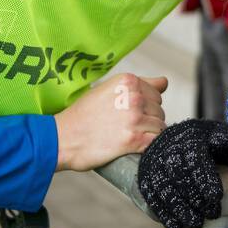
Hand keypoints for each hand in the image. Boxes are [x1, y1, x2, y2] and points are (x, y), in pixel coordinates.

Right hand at [52, 73, 167, 171]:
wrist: (62, 138)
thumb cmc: (83, 115)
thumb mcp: (108, 89)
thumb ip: (139, 84)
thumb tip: (165, 82)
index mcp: (128, 81)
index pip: (157, 93)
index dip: (145, 105)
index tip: (128, 113)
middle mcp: (134, 97)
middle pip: (160, 110)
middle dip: (148, 119)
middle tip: (126, 126)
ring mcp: (135, 118)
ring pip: (160, 127)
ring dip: (148, 134)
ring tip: (128, 136)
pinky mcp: (134, 140)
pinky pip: (156, 142)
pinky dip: (148, 146)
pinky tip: (133, 146)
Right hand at [136, 119, 227, 227]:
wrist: (185, 140)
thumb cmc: (213, 143)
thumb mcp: (226, 137)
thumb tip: (226, 154)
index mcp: (190, 134)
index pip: (194, 156)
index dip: (204, 178)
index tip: (216, 198)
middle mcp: (168, 144)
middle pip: (176, 172)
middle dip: (193, 197)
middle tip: (210, 214)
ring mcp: (154, 160)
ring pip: (162, 186)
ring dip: (179, 209)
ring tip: (196, 223)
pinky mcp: (145, 175)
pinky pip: (150, 195)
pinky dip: (163, 213)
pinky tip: (176, 226)